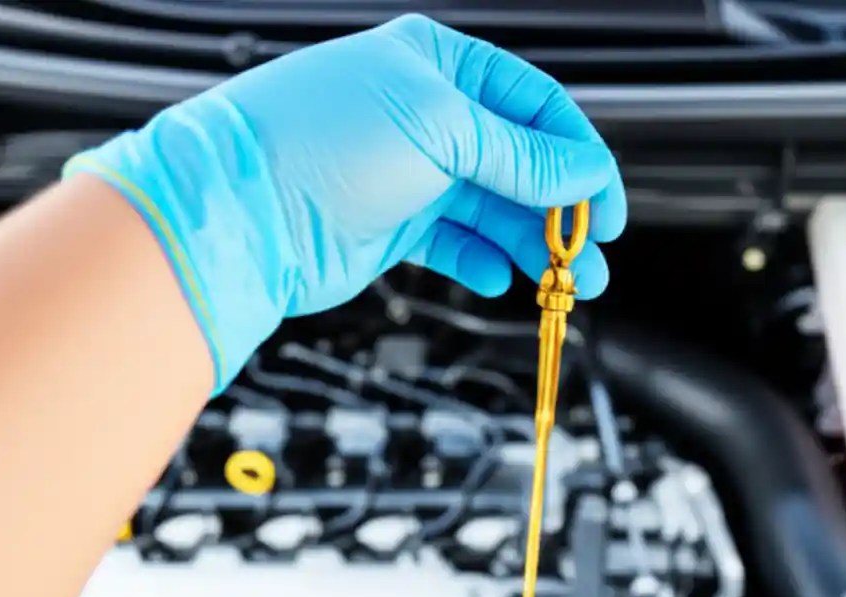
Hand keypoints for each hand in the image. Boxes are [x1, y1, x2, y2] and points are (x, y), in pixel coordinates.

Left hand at [64, 13, 626, 393]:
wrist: (239, 208)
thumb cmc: (320, 139)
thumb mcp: (442, 129)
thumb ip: (522, 155)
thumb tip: (586, 172)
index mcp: (440, 64)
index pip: (535, 106)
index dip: (579, 155)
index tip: (606, 203)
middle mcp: (427, 114)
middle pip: (520, 163)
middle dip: (562, 210)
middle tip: (593, 256)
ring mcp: (409, 171)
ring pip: (493, 209)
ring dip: (533, 246)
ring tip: (567, 284)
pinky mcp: (392, 223)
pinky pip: (455, 243)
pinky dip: (482, 261)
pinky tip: (500, 279)